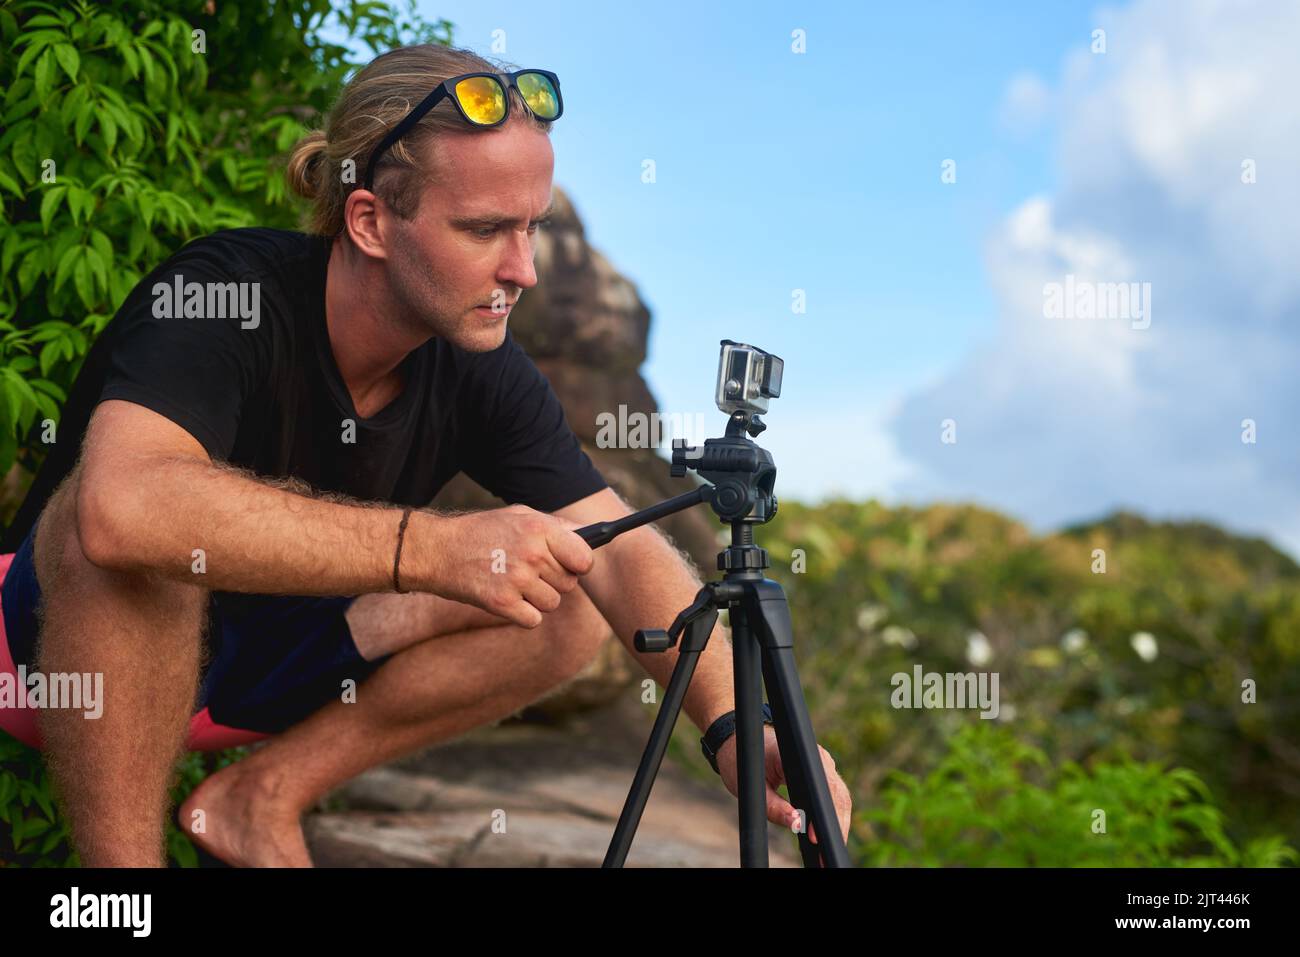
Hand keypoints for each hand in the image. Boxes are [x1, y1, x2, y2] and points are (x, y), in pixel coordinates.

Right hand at [416, 504, 593, 627]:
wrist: (437, 550)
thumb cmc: (482, 532)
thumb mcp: (519, 516)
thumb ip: (556, 526)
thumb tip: (590, 534)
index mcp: (540, 529)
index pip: (584, 559)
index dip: (579, 564)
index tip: (571, 565)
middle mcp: (532, 555)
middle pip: (569, 584)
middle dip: (554, 581)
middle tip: (529, 572)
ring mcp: (517, 580)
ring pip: (552, 603)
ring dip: (538, 598)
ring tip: (515, 583)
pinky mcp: (502, 603)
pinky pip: (533, 620)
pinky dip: (523, 614)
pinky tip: (507, 597)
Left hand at [715, 726, 851, 855]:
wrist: (739, 739)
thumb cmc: (743, 760)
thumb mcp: (753, 787)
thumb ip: (774, 808)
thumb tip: (798, 825)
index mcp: (799, 754)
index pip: (823, 787)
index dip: (824, 814)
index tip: (815, 838)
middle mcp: (817, 756)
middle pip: (838, 794)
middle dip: (835, 826)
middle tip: (825, 856)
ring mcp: (822, 762)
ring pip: (839, 796)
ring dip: (836, 823)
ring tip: (826, 852)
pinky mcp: (821, 771)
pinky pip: (833, 794)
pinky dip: (831, 814)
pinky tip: (824, 835)